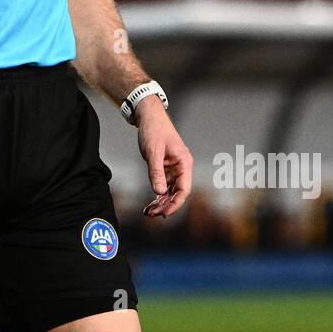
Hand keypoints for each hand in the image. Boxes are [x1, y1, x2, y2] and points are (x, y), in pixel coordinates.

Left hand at [134, 100, 192, 216]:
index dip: (176, 204)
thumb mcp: (153, 152)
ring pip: (170, 192)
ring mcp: (174, 169)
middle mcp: (182, 168)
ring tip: (148, 212)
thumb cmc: (154, 130)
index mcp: (184, 163)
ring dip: (161, 203)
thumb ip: (156, 172)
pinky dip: (157, 196)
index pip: (184, 189)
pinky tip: (150, 205)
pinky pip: (164, 186)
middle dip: (166, 206)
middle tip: (152, 214)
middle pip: (177, 193)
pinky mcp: (165, 169)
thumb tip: (160, 192)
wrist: (148, 116)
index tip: (164, 214)